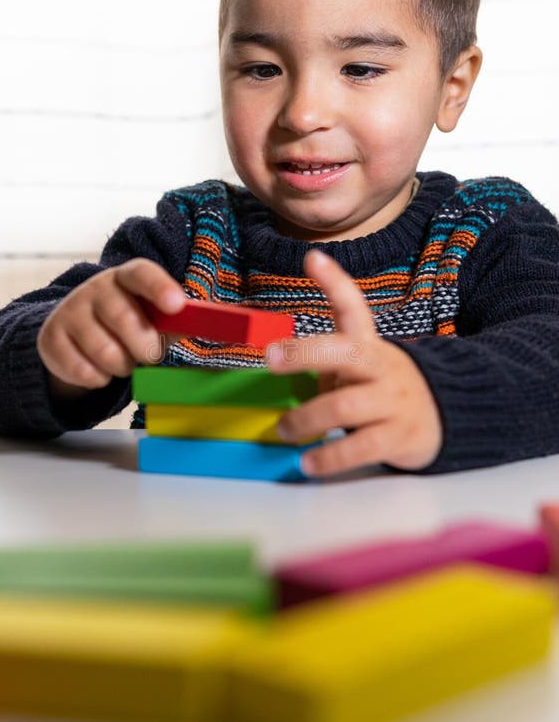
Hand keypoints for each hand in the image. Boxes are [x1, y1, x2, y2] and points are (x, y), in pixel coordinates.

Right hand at [37, 258, 185, 398]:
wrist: (77, 335)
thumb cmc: (131, 325)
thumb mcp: (155, 318)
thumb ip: (177, 321)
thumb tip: (209, 325)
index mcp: (127, 277)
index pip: (142, 273)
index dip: (160, 288)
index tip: (177, 305)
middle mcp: (95, 288)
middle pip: (124, 318)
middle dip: (145, 347)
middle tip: (150, 355)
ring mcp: (70, 311)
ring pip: (105, 351)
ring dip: (123, 366)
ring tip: (123, 361)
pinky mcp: (51, 338)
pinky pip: (83, 371)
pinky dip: (99, 379)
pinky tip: (100, 369)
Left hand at [266, 250, 442, 475]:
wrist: (450, 417)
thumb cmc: (386, 389)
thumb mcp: (361, 365)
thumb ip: (326, 358)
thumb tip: (279, 354)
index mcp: (369, 347)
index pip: (353, 307)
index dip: (335, 281)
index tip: (313, 258)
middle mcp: (383, 367)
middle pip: (345, 353)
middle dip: (305, 352)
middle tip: (271, 359)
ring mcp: (393, 401)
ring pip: (345, 406)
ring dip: (307, 420)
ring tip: (285, 430)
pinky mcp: (400, 437)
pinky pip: (360, 447)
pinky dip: (329, 457)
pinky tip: (309, 463)